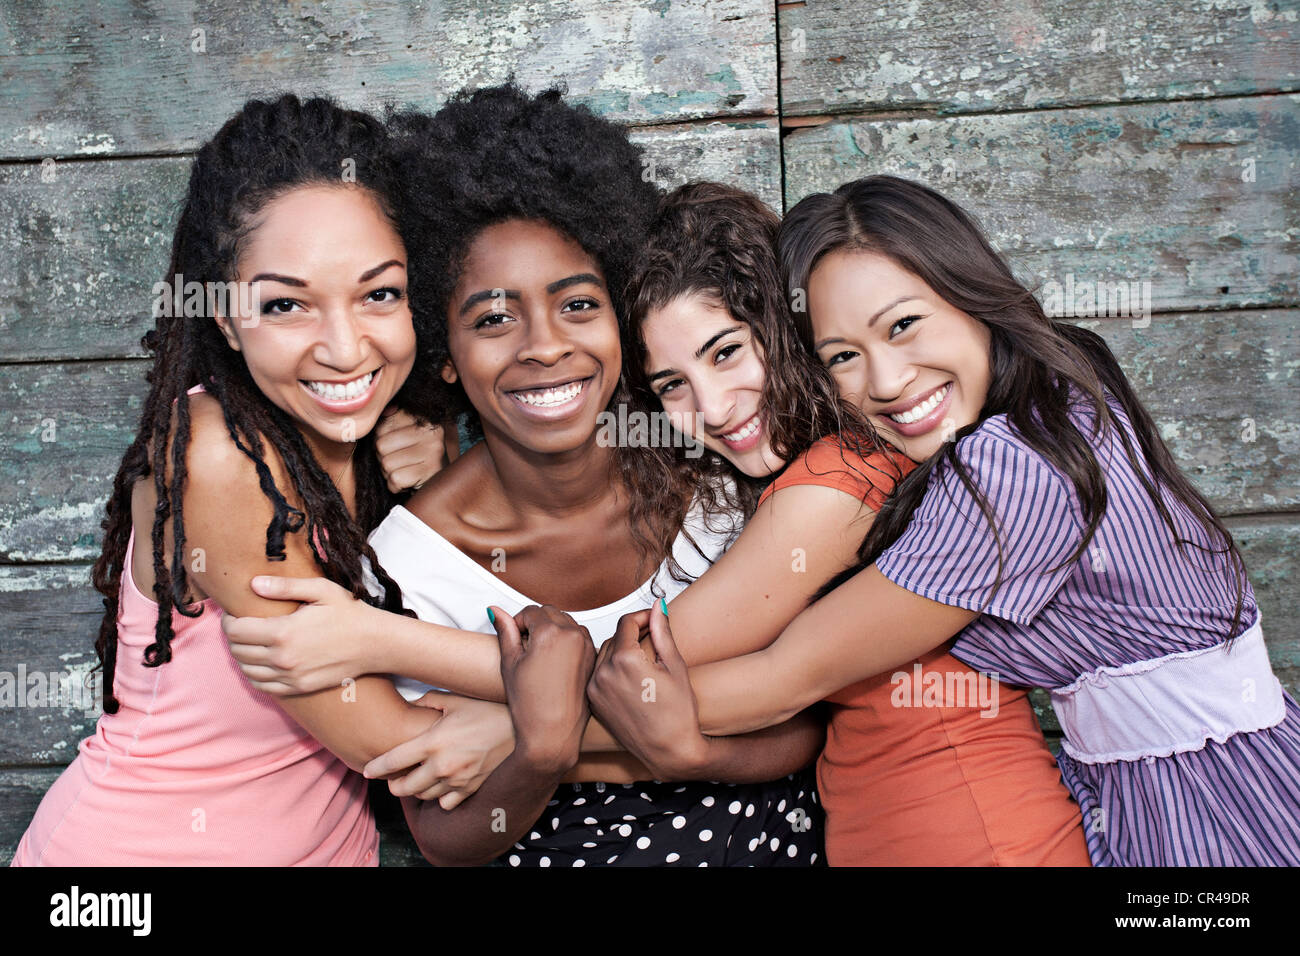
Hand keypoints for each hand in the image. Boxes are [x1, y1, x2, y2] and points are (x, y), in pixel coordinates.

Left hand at [222, 576, 381, 694]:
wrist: (375, 644)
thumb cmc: (349, 612)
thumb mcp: (321, 590)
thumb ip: (285, 586)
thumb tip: (254, 584)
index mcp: (283, 632)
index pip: (236, 631)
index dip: (228, 620)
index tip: (233, 612)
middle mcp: (283, 658)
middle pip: (238, 651)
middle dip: (233, 637)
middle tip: (240, 625)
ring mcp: (290, 676)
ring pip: (247, 671)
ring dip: (241, 657)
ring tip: (249, 642)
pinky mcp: (299, 687)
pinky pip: (263, 686)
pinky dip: (254, 675)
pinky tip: (260, 663)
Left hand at [363, 691, 514, 809]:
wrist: (521, 729)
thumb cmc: (487, 710)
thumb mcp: (456, 699)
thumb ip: (429, 700)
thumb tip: (412, 701)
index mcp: (433, 742)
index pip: (393, 761)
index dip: (376, 768)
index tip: (367, 770)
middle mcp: (441, 765)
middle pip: (404, 787)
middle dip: (394, 785)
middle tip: (393, 778)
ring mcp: (457, 780)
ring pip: (423, 796)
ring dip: (416, 790)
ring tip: (417, 779)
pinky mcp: (470, 788)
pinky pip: (445, 802)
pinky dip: (440, 796)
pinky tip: (441, 785)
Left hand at [375, 407, 447, 493]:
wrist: (439, 486)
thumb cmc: (416, 461)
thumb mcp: (404, 436)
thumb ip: (391, 421)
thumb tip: (384, 410)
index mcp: (424, 419)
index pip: (381, 428)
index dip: (382, 443)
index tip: (396, 449)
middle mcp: (431, 432)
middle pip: (381, 445)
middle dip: (384, 459)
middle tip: (400, 464)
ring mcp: (433, 451)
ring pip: (387, 463)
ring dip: (390, 474)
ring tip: (405, 472)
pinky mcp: (431, 471)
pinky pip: (396, 479)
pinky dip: (396, 486)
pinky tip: (408, 482)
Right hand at [491, 605, 595, 774]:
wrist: (553, 735)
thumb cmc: (531, 707)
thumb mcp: (510, 664)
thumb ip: (506, 632)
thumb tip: (497, 612)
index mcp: (550, 633)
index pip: (531, 611)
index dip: (518, 622)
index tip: (514, 636)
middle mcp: (573, 635)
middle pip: (550, 613)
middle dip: (536, 623)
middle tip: (524, 647)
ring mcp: (587, 646)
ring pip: (566, 622)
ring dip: (553, 630)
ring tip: (540, 656)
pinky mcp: (593, 658)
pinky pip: (579, 637)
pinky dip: (567, 641)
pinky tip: (555, 662)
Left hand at [586, 601, 707, 779]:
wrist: (670, 751)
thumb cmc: (678, 715)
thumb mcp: (675, 666)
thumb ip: (662, 633)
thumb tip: (658, 609)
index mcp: (625, 661)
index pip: (627, 623)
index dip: (642, 616)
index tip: (652, 618)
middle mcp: (604, 674)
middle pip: (614, 637)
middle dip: (632, 634)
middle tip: (652, 637)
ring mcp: (596, 690)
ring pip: (604, 655)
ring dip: (620, 650)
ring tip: (642, 660)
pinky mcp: (594, 702)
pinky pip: (598, 674)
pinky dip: (611, 669)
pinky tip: (630, 677)